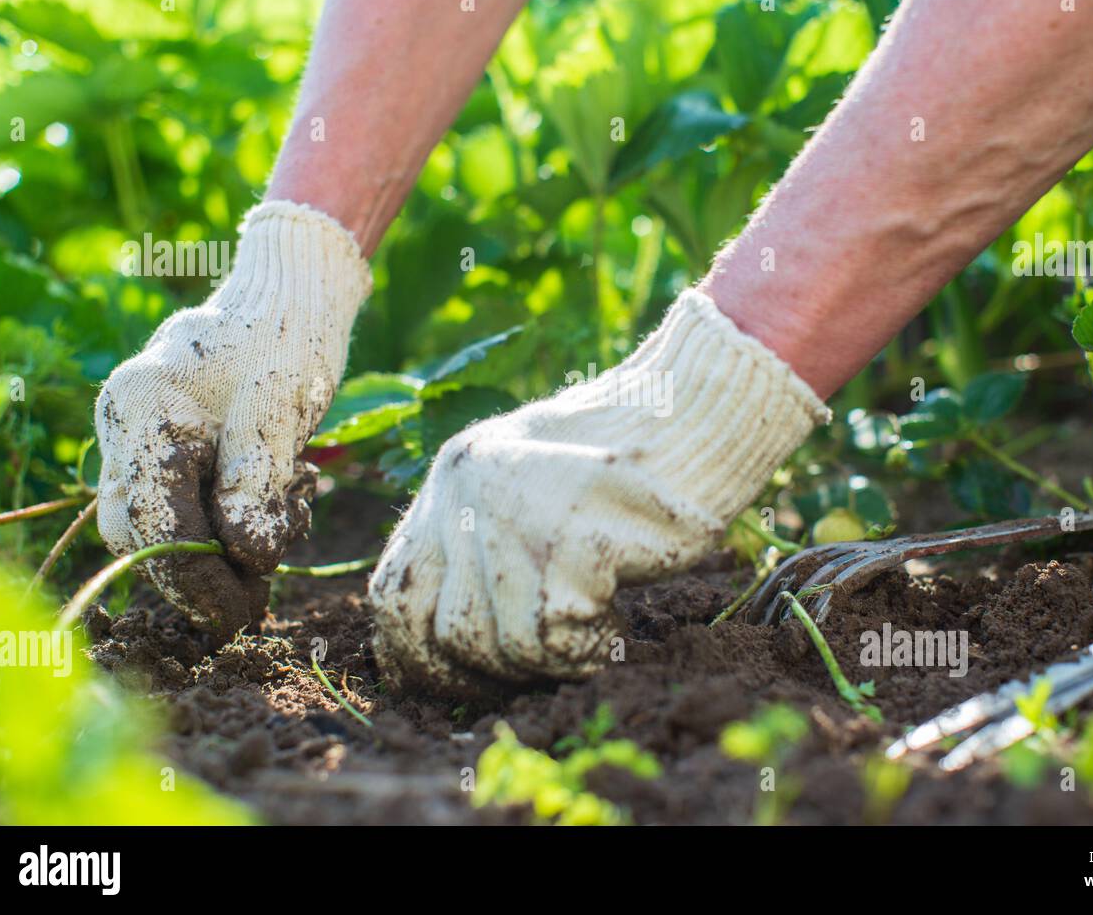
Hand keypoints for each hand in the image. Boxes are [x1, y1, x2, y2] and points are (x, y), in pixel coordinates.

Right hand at [94, 201, 369, 634]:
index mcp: (142, 406)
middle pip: (142, 530)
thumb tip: (245, 556)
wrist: (294, 301)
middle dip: (201, 574)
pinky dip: (236, 525)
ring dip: (226, 549)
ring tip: (294, 512)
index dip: (190, 575)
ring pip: (164, 527)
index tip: (237, 612)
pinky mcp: (171, 455)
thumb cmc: (288, 339)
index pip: (151, 515)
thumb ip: (258, 481)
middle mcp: (127, 426)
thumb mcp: (280, 407)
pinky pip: (188, 510)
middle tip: (258, 600)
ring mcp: (142, 441)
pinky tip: (289, 499)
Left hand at [368, 290, 829, 693]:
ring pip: (504, 646)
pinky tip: (618, 617)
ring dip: (556, 655)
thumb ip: (479, 538)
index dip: (416, 656)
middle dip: (493, 669)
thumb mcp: (528, 476)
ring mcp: (513, 515)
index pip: (393, 595)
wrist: (699, 410)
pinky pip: (558, 641)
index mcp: (452, 471)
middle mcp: (467, 488)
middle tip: (546, 655)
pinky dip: (593, 647)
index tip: (459, 682)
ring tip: (598, 619)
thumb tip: (438, 639)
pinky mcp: (567, 543)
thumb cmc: (629, 456)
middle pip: (443, 634)